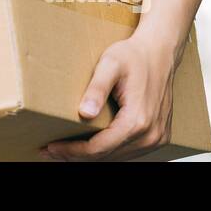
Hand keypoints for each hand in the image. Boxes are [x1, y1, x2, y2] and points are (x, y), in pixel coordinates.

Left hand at [39, 31, 180, 160]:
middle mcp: (150, 134)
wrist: (159, 52)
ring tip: (65, 149)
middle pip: (106, 157)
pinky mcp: (157, 137)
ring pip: (117, 157)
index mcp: (137, 120)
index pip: (99, 148)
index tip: (51, 147)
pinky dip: (107, 151)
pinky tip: (89, 145)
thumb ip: (97, 88)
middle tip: (50, 150)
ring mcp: (156, 138)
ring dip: (91, 157)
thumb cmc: (134, 56)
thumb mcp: (110, 64)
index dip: (72, 151)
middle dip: (76, 156)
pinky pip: (128, 152)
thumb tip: (85, 113)